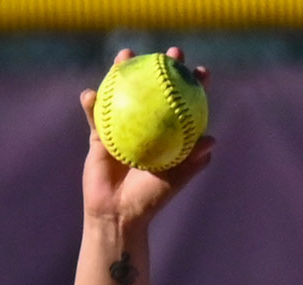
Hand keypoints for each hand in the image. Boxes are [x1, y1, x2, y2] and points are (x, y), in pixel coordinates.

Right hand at [79, 46, 214, 226]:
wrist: (117, 213)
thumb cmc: (149, 199)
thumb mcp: (173, 180)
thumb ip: (192, 162)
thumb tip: (211, 139)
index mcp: (167, 135)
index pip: (183, 105)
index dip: (193, 87)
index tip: (201, 71)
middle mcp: (147, 126)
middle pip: (154, 90)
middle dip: (161, 68)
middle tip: (169, 53)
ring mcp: (122, 128)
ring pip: (123, 93)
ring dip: (123, 71)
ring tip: (125, 55)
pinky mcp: (100, 135)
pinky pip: (95, 115)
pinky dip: (92, 103)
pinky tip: (91, 94)